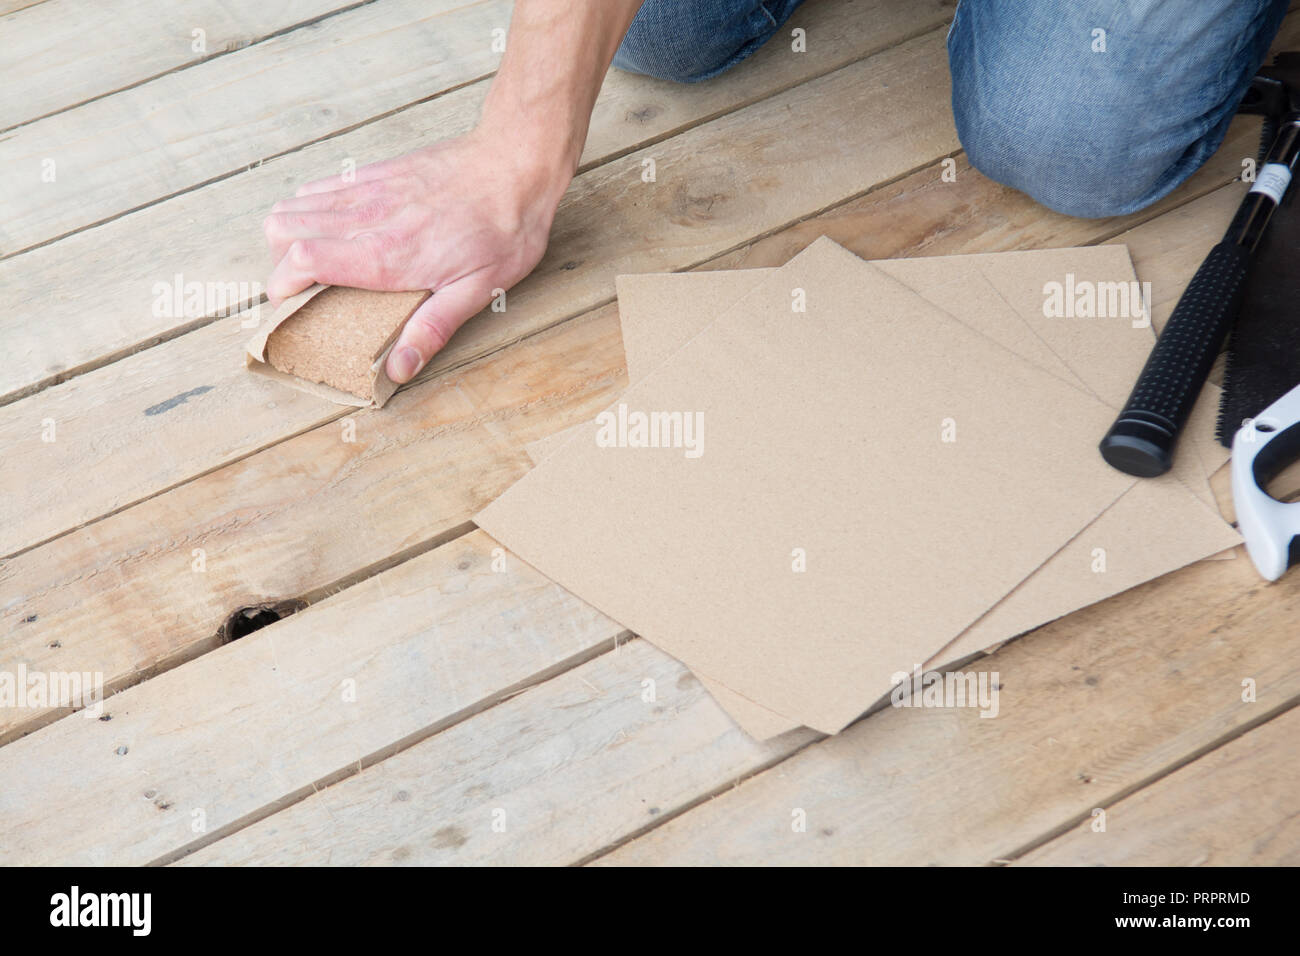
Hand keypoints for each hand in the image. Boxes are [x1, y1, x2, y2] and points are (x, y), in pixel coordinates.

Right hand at [263, 128, 567, 382]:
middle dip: (278, 263)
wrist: (515, 162)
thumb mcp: (479, 290)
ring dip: (290, 234)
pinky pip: (320, 186)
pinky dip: (310, 208)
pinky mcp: (376, 171)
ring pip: (293, 204)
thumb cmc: (504, 228)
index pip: (300, 259)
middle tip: (303, 287)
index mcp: (385, 254)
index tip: (289, 305)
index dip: (282, 286)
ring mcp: (367, 189)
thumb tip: (399, 368)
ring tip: (314, 260)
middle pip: (281, 229)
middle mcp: (366, 217)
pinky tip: (337, 228)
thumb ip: (432, 328)